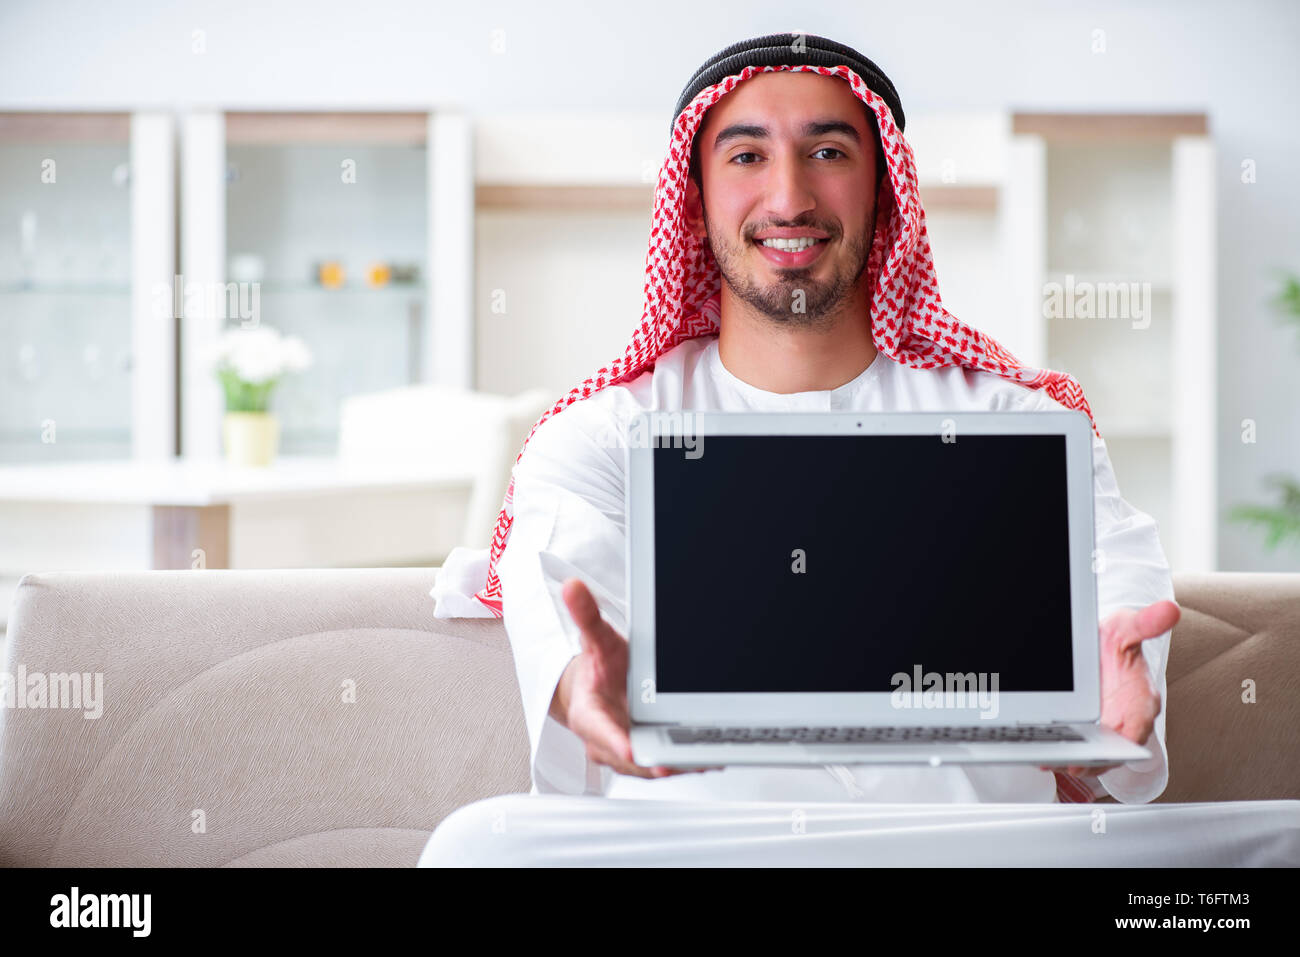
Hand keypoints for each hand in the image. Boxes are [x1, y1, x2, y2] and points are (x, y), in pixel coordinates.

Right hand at [557, 577, 718, 779]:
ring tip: (702, 759)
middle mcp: (605, 740)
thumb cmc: (599, 666)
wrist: (599, 685)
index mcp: (588, 713)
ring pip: (650, 766)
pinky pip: (664, 763)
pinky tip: (707, 757)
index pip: (599, 730)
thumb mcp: (596, 639)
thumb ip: (587, 616)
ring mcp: (625, 752)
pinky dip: (684, 762)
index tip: (631, 748)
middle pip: (630, 757)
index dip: (614, 741)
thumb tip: (573, 587)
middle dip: (654, 759)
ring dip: (675, 764)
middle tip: (681, 759)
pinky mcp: (644, 757)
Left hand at [1042, 599, 1179, 777]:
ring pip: (1094, 752)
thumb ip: (1145, 623)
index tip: (1107, 751)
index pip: (1139, 725)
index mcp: (1141, 697)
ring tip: (1048, 761)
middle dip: (1093, 759)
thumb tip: (1169, 610)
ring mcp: (1106, 726)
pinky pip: (1078, 746)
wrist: (1098, 645)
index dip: (1125, 742)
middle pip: (1114, 748)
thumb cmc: (1116, 639)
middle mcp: (1125, 718)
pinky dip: (1062, 752)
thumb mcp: (1127, 627)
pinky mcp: (1088, 728)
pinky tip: (1042, 754)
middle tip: (1069, 764)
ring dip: (1073, 759)